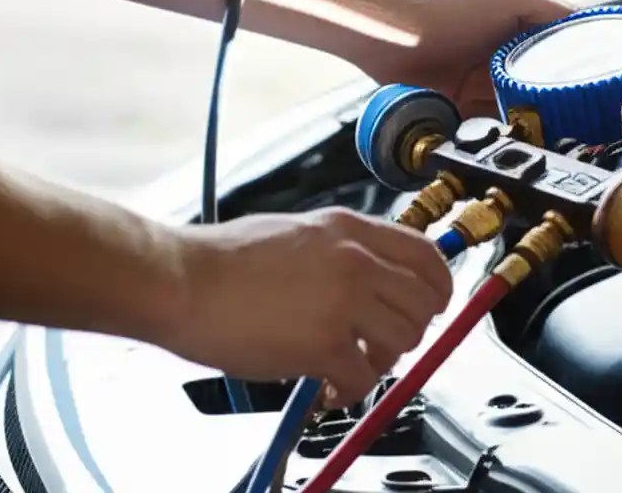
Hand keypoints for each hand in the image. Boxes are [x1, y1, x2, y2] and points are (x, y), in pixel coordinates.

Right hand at [162, 208, 451, 406]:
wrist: (182, 281)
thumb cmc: (223, 261)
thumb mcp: (298, 232)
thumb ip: (341, 250)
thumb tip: (371, 275)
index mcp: (349, 229)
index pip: (426, 254)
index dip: (439, 286)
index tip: (435, 304)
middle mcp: (355, 261)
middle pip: (424, 302)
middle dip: (411, 330)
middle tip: (385, 344)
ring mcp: (342, 302)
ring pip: (403, 341)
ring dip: (382, 363)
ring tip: (352, 366)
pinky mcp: (323, 344)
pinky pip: (363, 378)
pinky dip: (349, 392)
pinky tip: (327, 389)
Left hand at [367, 0, 573, 117]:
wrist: (393, 38)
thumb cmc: (448, 9)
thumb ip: (548, 10)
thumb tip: (586, 25)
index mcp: (516, 26)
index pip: (559, 48)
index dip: (582, 63)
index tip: (603, 81)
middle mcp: (499, 56)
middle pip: (542, 84)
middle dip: (559, 99)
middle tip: (581, 115)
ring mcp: (479, 84)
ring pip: (519, 108)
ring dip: (534, 119)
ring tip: (556, 129)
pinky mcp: (460, 108)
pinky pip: (490, 125)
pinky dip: (504, 131)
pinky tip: (520, 136)